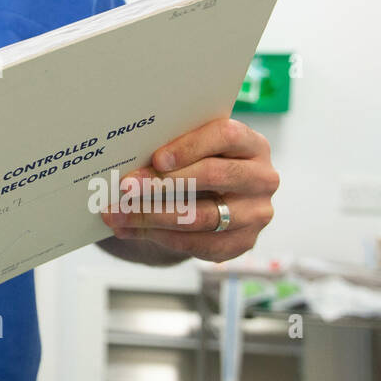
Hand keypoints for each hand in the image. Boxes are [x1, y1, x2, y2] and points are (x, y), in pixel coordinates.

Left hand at [99, 118, 277, 262]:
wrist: (218, 197)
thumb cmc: (201, 162)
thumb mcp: (196, 147)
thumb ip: (175, 146)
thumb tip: (127, 152)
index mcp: (253, 144)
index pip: (225, 136)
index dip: (190, 147)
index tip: (155, 158)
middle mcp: (262, 178)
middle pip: (212, 176)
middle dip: (163, 183)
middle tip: (126, 188)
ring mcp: (256, 213)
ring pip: (201, 216)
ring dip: (152, 216)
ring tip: (118, 214)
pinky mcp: (243, 242)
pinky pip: (198, 243)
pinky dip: (158, 237)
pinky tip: (130, 229)